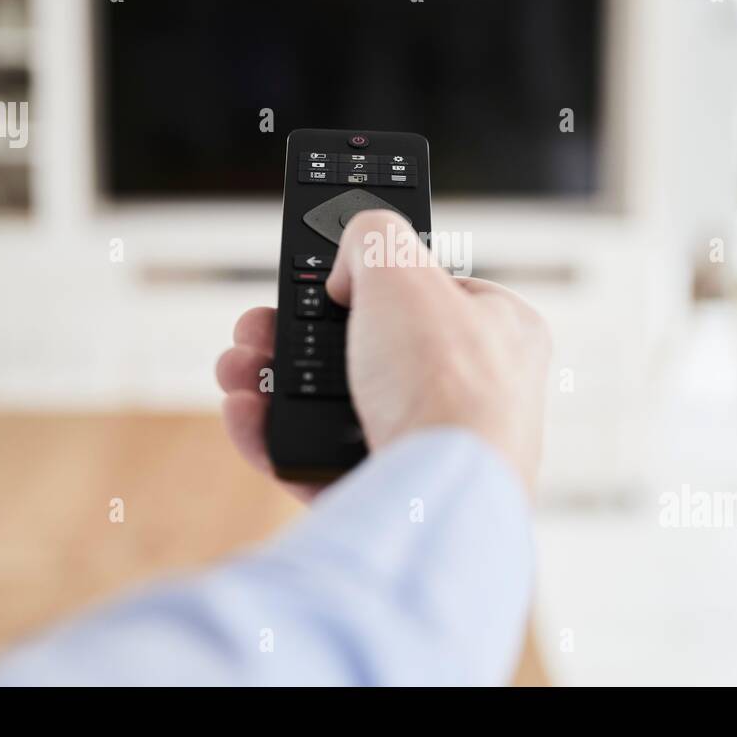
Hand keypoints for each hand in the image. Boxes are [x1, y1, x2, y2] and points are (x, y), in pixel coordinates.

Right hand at [215, 211, 550, 500]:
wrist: (440, 498)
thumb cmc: (446, 385)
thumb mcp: (402, 267)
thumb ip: (371, 238)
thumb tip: (347, 267)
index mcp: (499, 332)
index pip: (429, 292)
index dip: (368, 282)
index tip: (319, 281)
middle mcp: (474, 393)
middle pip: (365, 349)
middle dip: (296, 336)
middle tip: (255, 328)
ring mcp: (432, 449)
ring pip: (335, 407)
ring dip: (273, 384)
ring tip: (237, 372)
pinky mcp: (390, 496)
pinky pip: (320, 461)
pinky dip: (276, 439)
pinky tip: (247, 416)